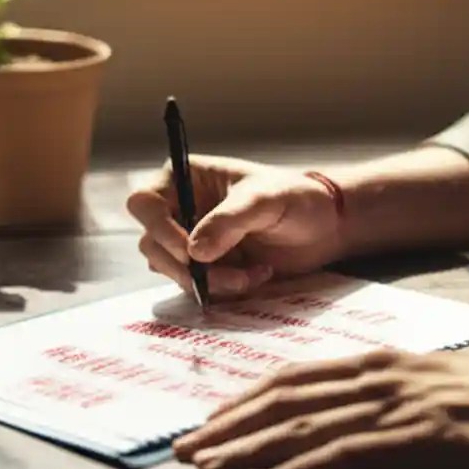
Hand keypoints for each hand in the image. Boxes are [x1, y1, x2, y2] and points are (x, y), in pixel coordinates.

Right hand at [126, 155, 345, 298]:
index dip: (158, 228)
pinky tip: (255, 276)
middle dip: (187, 266)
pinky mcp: (205, 268)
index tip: (190, 251)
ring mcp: (190, 241)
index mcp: (186, 178)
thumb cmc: (296, 198)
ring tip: (251, 274)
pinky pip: (194, 287)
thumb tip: (194, 252)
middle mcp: (180, 208)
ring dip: (208, 281)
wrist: (324, 227)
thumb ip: (229, 221)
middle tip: (228, 273)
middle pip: (151, 244)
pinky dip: (221, 290)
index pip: (144, 202)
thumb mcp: (265, 200)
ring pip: (171, 270)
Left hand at [172, 348, 468, 468]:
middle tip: (186, 449)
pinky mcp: (415, 439)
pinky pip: (348, 454)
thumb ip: (370, 389)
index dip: (241, 399)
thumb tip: (323, 412)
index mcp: (371, 362)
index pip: (288, 377)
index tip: (206, 420)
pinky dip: (305, 468)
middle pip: (282, 400)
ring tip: (211, 467)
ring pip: (304, 426)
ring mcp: (392, 407)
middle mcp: (372, 378)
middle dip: (228, 425)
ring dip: (250, 449)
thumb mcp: (417, 378)